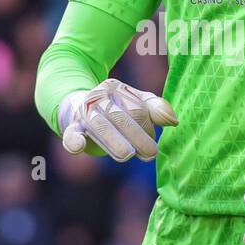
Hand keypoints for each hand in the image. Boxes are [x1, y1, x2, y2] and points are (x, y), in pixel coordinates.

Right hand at [57, 78, 177, 161]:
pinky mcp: (71, 128)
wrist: (73, 105)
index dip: (147, 128)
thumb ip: (155, 108)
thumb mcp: (135, 102)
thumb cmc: (114, 108)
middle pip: (120, 117)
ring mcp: (84, 112)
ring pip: (100, 126)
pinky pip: (71, 134)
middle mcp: (99, 98)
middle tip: (151, 154)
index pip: (136, 109)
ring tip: (128, 155)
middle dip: (136, 136)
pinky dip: (74, 140)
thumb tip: (173, 121)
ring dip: (114, 141)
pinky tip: (78, 146)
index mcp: (116, 89)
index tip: (152, 147)